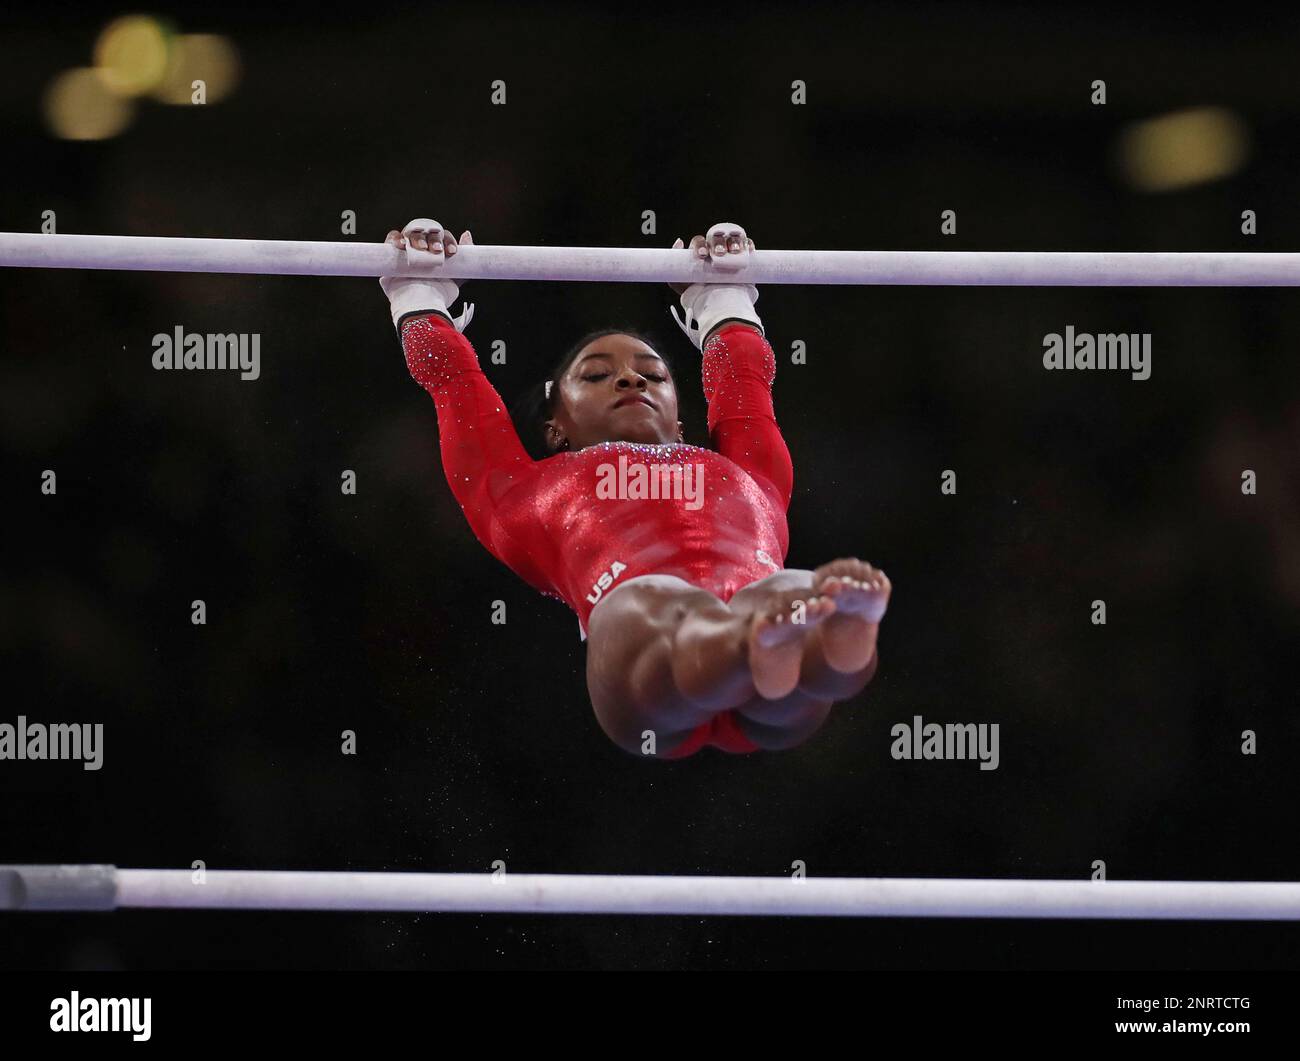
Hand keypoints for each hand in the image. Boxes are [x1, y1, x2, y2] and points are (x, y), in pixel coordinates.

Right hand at [380, 218, 475, 332]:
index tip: (452, 252)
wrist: (421, 304)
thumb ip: (465, 259)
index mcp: (436, 254)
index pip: (442, 237)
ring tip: (422, 249)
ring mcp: (406, 253)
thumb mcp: (458, 277)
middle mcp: (421, 251)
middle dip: (434, 239)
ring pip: (410, 234)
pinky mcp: (390, 256)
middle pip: (427, 233)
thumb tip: (467, 234)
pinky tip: (403, 245)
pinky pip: (391, 240)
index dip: (447, 240)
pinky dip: (396, 238)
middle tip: (437, 251)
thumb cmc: (438, 295)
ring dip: (417, 238)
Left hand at [669, 223, 755, 295]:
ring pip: (731, 238)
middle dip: (717, 243)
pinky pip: (746, 245)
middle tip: (718, 254)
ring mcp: (730, 255)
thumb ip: (674, 266)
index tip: (700, 256)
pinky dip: (747, 244)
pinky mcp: (744, 259)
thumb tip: (679, 242)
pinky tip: (746, 249)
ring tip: (733, 252)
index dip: (700, 245)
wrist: (720, 307)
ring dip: (732, 241)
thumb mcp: (680, 283)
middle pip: (716, 237)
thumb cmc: (700, 297)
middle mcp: (716, 253)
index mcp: (702, 255)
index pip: (700, 242)